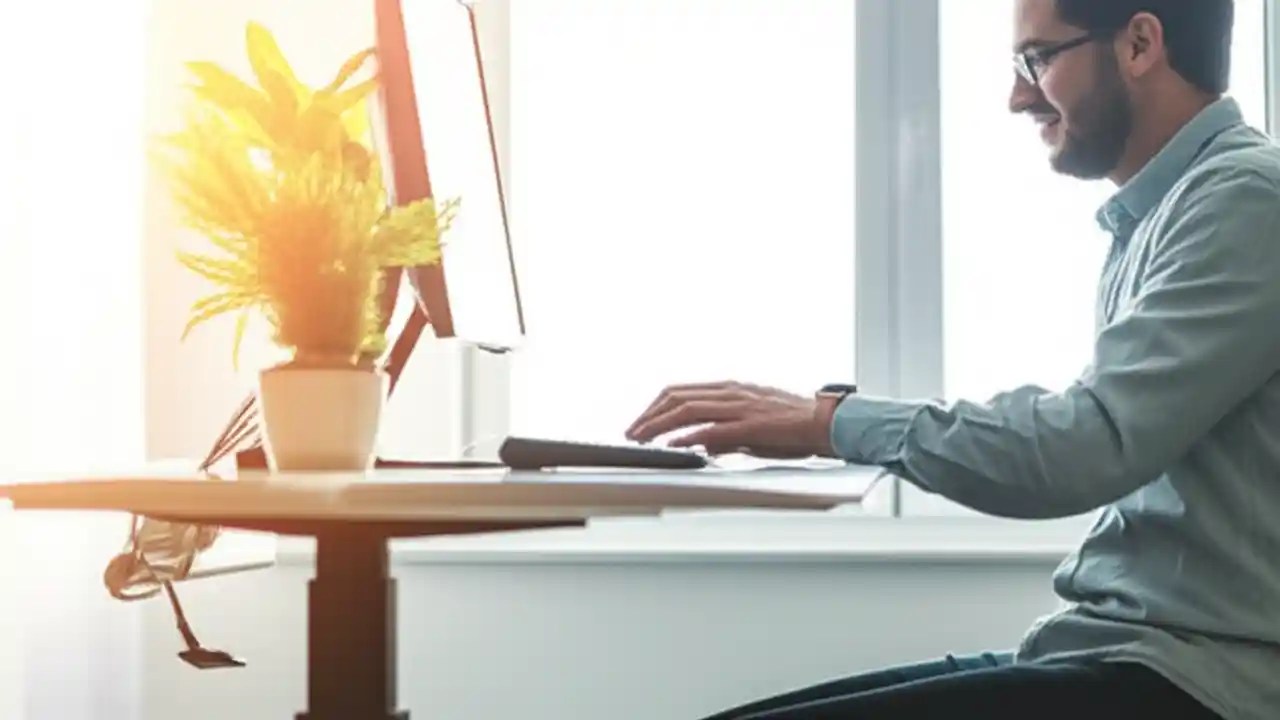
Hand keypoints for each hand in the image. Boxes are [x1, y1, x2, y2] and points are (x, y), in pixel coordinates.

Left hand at [624, 381, 834, 458]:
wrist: (825, 422)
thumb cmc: (792, 425)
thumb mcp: (750, 424)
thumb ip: (724, 431)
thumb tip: (700, 443)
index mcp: (729, 388)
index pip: (681, 391)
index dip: (655, 407)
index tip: (640, 423)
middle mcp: (730, 392)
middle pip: (676, 397)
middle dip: (648, 415)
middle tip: (632, 433)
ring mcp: (740, 406)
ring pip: (688, 408)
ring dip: (659, 425)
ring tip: (642, 439)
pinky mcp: (751, 425)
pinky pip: (713, 429)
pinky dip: (689, 436)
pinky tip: (674, 446)